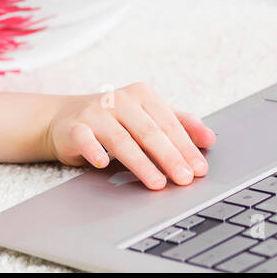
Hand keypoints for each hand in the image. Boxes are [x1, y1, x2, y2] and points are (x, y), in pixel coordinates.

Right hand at [44, 82, 214, 189]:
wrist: (66, 118)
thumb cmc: (115, 119)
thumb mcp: (149, 117)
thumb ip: (179, 124)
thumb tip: (210, 138)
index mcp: (142, 95)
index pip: (169, 123)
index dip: (185, 147)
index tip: (199, 169)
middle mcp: (119, 100)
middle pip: (149, 131)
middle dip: (169, 157)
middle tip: (185, 179)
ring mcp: (95, 112)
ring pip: (121, 138)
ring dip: (141, 162)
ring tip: (157, 182)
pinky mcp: (74, 127)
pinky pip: (84, 138)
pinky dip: (93, 149)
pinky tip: (102, 162)